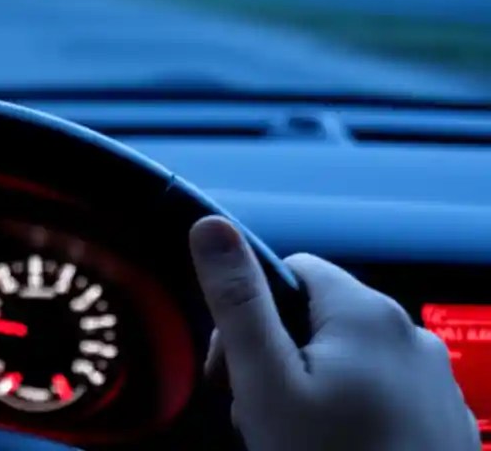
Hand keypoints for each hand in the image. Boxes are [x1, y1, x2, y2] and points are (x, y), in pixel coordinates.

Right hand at [189, 216, 477, 450]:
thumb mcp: (266, 383)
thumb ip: (238, 303)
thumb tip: (211, 227)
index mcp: (365, 313)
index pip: (292, 271)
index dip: (250, 314)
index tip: (234, 368)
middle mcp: (410, 335)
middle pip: (318, 320)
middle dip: (279, 359)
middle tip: (261, 415)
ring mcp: (435, 381)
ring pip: (349, 362)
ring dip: (314, 391)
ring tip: (297, 440)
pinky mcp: (444, 423)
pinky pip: (382, 398)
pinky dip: (353, 417)